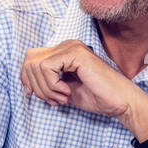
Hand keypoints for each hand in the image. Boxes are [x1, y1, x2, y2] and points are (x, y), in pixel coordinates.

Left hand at [20, 40, 140, 117]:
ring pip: (36, 64)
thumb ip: (47, 83)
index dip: (27, 78)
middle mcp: (67, 45)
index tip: (36, 96)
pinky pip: (47, 67)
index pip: (31, 58)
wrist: (120, 102)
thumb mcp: (63, 90)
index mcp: (64, 52)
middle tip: (54, 100)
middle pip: (30, 59)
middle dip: (36, 85)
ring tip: (62, 97)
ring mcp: (72, 47)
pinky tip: (66, 92)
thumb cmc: (97, 97)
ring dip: (45, 88)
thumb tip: (27, 84)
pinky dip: (52, 84)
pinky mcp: (76, 53)